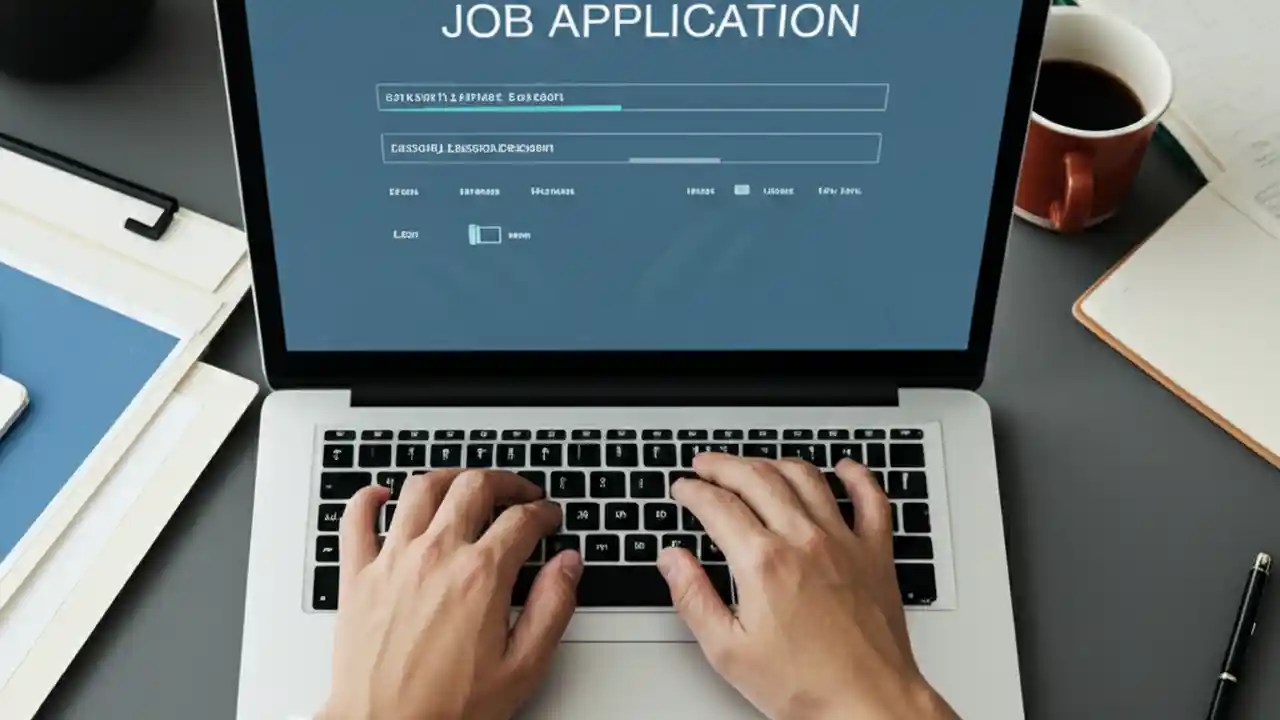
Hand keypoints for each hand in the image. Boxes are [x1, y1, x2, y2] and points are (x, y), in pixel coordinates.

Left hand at [321, 469, 582, 719]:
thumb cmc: (448, 709)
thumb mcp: (523, 667)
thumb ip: (553, 607)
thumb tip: (568, 565)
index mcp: (481, 576)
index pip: (522, 518)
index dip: (544, 511)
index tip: (549, 516)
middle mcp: (436, 556)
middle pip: (474, 486)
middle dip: (505, 482)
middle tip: (517, 493)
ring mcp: (393, 560)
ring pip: (421, 488)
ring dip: (449, 478)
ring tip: (464, 485)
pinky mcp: (358, 575)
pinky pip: (355, 518)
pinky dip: (367, 498)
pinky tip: (381, 496)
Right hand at [657, 455, 956, 719]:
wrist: (868, 705)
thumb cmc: (806, 686)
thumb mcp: (728, 651)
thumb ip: (694, 598)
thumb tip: (673, 559)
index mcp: (764, 563)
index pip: (718, 505)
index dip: (693, 491)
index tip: (683, 489)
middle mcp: (803, 541)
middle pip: (757, 478)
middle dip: (723, 465)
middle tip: (706, 465)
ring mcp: (843, 542)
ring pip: (805, 477)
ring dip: (773, 462)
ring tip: (754, 466)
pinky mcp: (875, 553)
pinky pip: (871, 499)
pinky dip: (857, 476)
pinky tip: (844, 468)